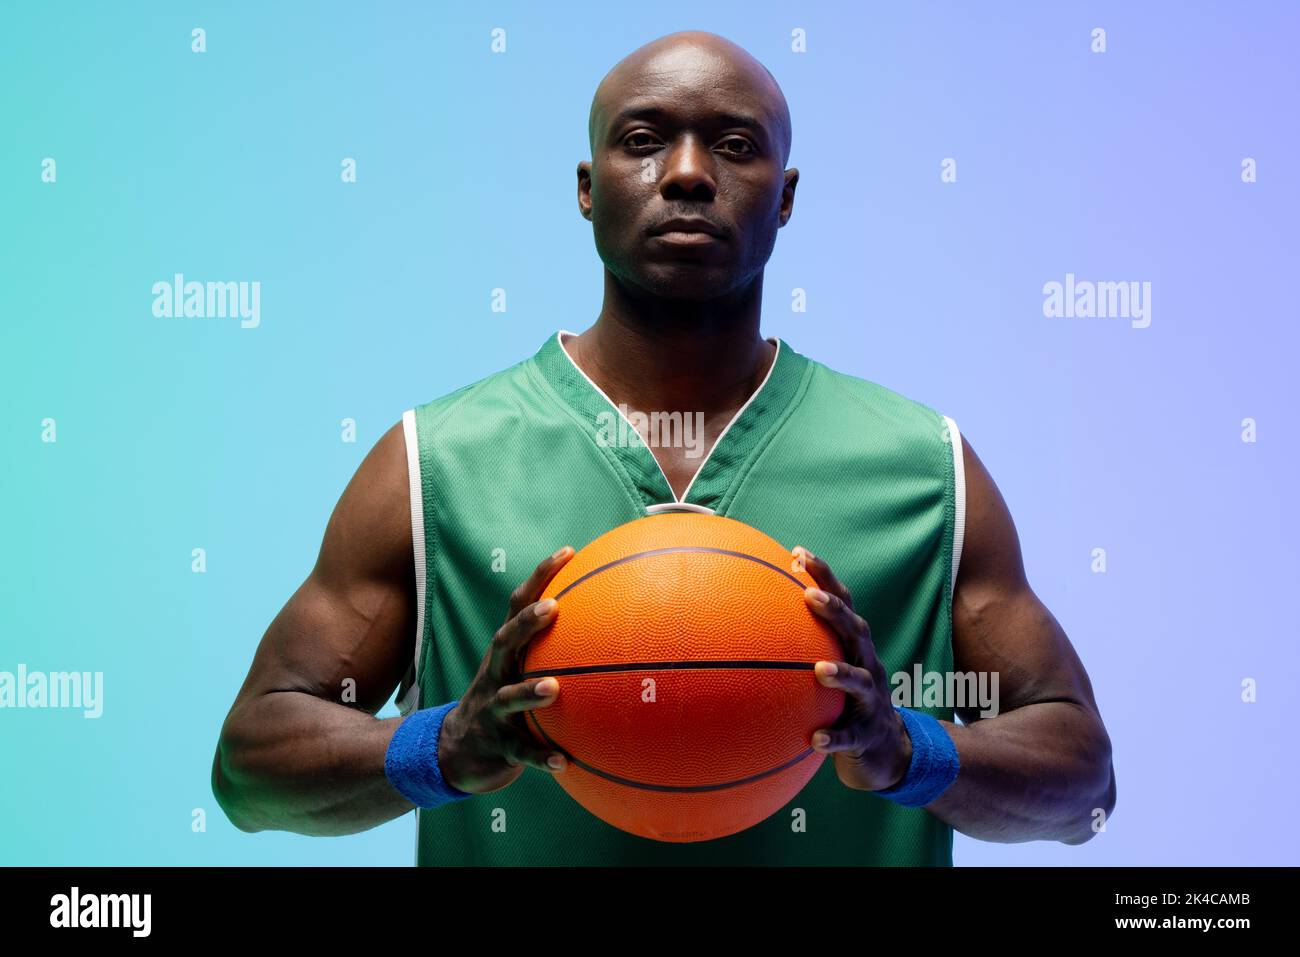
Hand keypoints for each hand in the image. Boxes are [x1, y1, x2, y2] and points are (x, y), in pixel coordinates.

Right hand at [437, 546, 574, 793]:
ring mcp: (494, 708)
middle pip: (506, 641)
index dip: (540, 577)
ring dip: (530, 692)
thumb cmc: (506, 697)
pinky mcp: (498, 743)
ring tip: (553, 689)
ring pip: (510, 697)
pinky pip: (521, 751)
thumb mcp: (520, 667)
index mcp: (506, 652)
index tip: (567, 551)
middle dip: (527, 623)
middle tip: (553, 608)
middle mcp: (496, 674)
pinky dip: (541, 756)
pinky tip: (564, 762)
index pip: (518, 605)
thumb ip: (554, 644)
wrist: (459, 748)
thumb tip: (613, 616)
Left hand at [793, 546, 912, 791]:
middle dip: (835, 611)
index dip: (824, 576)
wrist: (884, 749)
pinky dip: (834, 737)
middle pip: (856, 631)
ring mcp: (871, 699)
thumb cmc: (844, 700)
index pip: (842, 602)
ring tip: (819, 671)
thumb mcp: (829, 666)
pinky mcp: (867, 734)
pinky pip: (849, 737)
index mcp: (854, 646)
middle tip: (809, 596)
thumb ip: (800, 643)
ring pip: (859, 683)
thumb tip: (744, 619)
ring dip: (841, 675)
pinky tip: (815, 739)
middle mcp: (867, 665)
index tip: (798, 553)